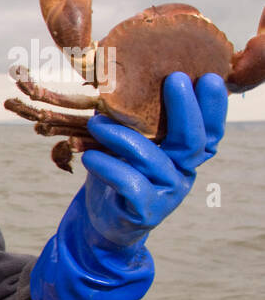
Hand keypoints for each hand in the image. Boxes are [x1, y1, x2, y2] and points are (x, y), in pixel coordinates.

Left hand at [30, 71, 227, 299]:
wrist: (104, 223)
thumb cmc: (117, 174)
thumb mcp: (126, 145)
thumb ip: (130, 121)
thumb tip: (112, 80)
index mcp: (183, 154)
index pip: (207, 129)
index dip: (213, 106)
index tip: (208, 76)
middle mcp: (182, 171)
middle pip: (191, 141)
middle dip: (184, 108)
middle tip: (173, 79)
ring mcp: (166, 192)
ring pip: (151, 159)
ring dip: (120, 136)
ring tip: (95, 122)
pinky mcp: (144, 210)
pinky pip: (129, 184)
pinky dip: (107, 166)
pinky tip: (87, 155)